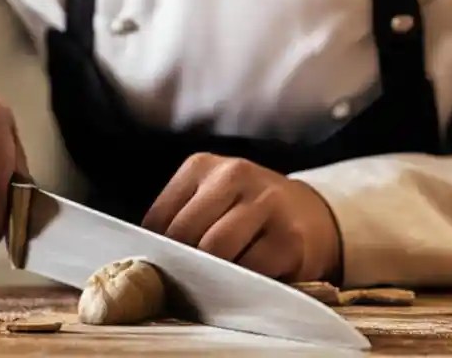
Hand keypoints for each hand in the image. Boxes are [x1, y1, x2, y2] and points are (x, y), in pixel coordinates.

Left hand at [141, 153, 340, 281]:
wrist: (309, 216)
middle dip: (182, 266)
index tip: (164, 270)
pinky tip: (245, 282)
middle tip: (188, 283)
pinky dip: (241, 285)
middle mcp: (235, 174)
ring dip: (211, 276)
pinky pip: (250, 270)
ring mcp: (266, 203)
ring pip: (216, 251)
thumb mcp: (208, 202)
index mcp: (202, 166)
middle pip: (185, 234)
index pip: (158, 219)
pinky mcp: (289, 238)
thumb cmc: (244, 216)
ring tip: (215, 283)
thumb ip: (178, 223)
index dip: (156, 253)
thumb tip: (142, 264)